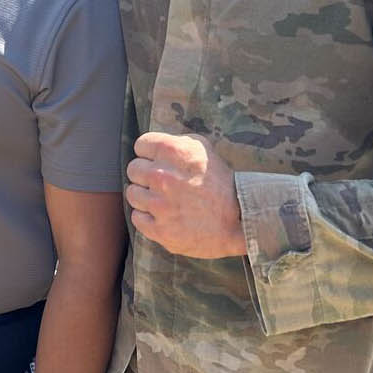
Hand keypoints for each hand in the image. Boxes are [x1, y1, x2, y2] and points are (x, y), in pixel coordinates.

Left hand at [126, 131, 246, 257]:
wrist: (239, 220)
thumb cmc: (221, 183)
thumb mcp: (204, 150)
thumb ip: (177, 142)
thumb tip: (155, 145)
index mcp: (173, 152)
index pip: (141, 145)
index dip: (150, 153)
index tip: (158, 161)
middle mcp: (162, 176)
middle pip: (133, 169)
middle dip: (146, 175)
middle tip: (163, 183)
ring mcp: (159, 205)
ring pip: (132, 193)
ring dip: (145, 196)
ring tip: (164, 201)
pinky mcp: (159, 229)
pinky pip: (137, 217)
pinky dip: (147, 217)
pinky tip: (164, 216)